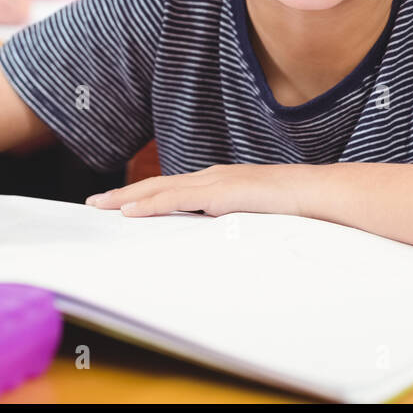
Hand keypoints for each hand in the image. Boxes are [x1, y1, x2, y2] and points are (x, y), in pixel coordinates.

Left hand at [85, 164, 314, 217]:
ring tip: (101, 206)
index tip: (121, 203)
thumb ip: (235, 221)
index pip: (173, 187)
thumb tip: (222, 237)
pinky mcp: (218, 192)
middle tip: (95, 203)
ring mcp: (214, 182)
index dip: (144, 194)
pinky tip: (129, 212)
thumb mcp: (256, 214)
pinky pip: (175, 199)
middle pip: (157, 184)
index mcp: (220, 181)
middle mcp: (212, 176)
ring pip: (159, 189)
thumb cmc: (294, 206)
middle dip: (124, 194)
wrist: (317, 193)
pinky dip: (149, 204)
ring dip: (127, 198)